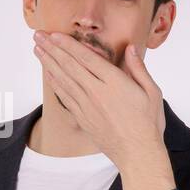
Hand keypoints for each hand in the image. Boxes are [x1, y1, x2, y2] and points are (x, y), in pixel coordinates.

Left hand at [32, 30, 165, 166]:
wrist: (137, 154)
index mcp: (114, 82)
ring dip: (48, 63)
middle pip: (70, 65)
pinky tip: (47, 74)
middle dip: (52, 49)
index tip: (55, 35)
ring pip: (63, 79)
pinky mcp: (82, 118)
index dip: (68, 45)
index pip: (86, 58)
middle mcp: (96, 92)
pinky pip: (65, 97)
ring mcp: (87, 106)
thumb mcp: (152, 92)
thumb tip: (130, 48)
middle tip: (37, 36)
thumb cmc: (148, 123)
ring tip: (37, 50)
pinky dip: (54, 83)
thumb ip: (138, 68)